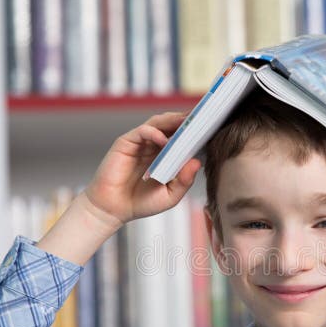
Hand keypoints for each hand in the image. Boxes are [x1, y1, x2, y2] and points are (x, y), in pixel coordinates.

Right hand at [82, 111, 200, 228]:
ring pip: (158, 123)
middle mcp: (153, 146)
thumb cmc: (141, 203)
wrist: (114, 210)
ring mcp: (140, 143)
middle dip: (187, 121)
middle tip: (203, 116)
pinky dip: (154, 133)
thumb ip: (184, 181)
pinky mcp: (126, 143)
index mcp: (165, 156)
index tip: (211, 126)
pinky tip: (164, 140)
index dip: (194, 132)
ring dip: (173, 121)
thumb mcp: (170, 195)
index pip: (182, 138)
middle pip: (172, 126)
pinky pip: (142, 132)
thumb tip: (197, 162)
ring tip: (188, 122)